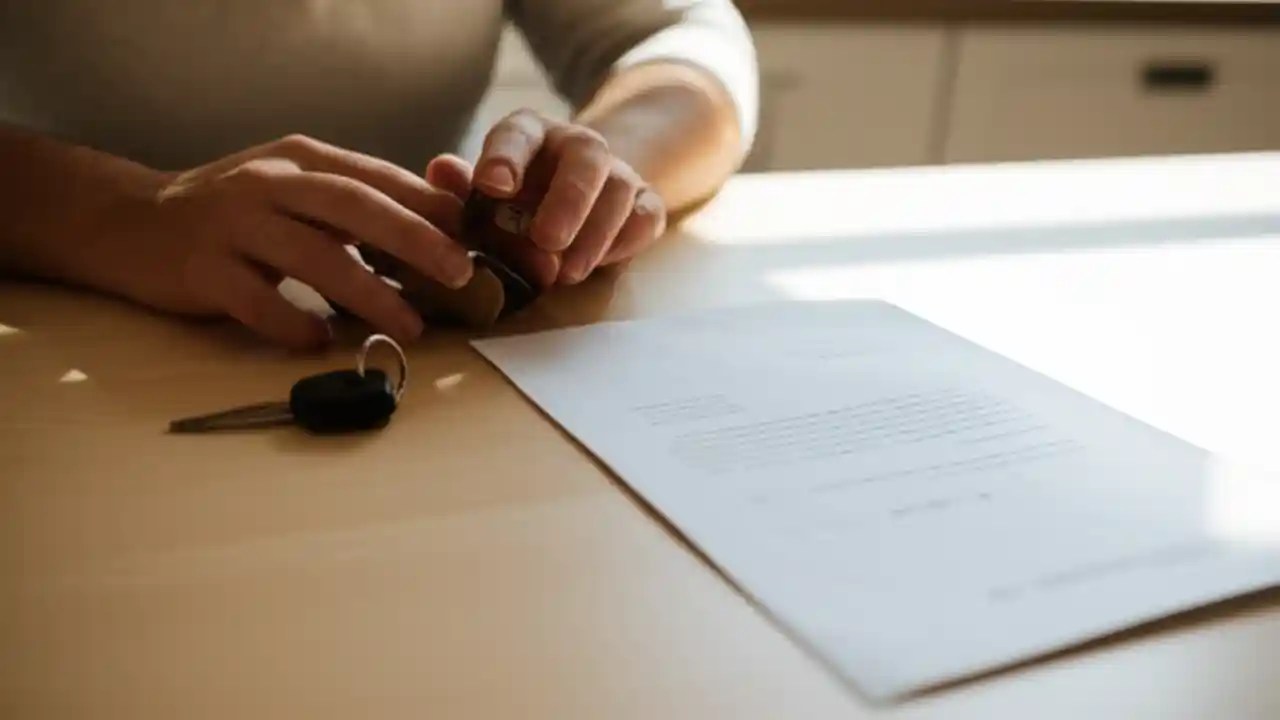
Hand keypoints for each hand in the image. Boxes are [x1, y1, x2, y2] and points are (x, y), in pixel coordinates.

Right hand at [131, 135, 472, 348]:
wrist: (129, 222)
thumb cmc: (234, 214)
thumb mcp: (293, 191)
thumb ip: (353, 206)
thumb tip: (436, 236)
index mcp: (302, 161)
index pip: (378, 178)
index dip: (430, 208)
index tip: (477, 237)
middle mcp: (269, 184)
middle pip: (355, 207)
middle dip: (415, 240)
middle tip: (461, 274)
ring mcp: (233, 225)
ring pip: (314, 256)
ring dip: (369, 293)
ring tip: (410, 325)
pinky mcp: (202, 269)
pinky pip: (258, 301)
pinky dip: (295, 323)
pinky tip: (322, 340)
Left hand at [428, 109, 667, 287]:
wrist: (580, 190)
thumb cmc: (520, 196)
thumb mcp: (488, 189)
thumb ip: (465, 186)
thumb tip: (440, 170)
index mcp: (531, 133)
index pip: (519, 134)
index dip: (506, 158)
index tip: (493, 187)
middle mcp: (578, 145)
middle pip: (585, 158)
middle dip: (567, 200)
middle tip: (546, 240)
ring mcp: (617, 173)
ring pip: (619, 191)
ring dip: (594, 234)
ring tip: (567, 273)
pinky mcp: (644, 202)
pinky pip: (646, 216)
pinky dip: (626, 241)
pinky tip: (601, 264)